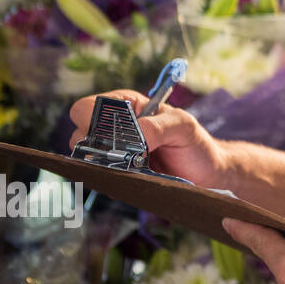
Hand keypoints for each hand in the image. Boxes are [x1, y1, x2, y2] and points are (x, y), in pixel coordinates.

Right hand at [68, 89, 225, 187]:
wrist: (205, 172)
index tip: (115, 135)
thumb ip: (158, 126)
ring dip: (104, 164)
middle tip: (127, 153)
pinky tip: (131, 176)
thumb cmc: (195, 143)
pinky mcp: (115, 172)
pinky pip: (97, 176)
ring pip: (84, 157)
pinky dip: (109, 178)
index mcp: (126, 105)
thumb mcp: (182, 127)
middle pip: (78, 133)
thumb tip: (134, 135)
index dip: (92, 121)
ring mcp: (112, 151)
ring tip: (134, 165)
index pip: (87, 107)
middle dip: (97, 146)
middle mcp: (113, 126)